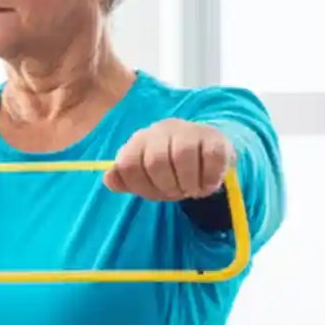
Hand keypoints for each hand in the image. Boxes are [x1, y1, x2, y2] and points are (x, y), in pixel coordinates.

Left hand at [104, 119, 232, 200]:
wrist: (206, 149)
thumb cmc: (170, 167)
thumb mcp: (145, 175)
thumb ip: (125, 179)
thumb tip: (109, 179)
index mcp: (139, 141)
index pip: (128, 165)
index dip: (141, 187)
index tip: (155, 194)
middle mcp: (160, 131)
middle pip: (155, 162)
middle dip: (167, 186)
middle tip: (178, 193)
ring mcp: (188, 131)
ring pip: (182, 156)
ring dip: (189, 183)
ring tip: (193, 190)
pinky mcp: (215, 137)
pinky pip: (211, 157)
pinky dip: (209, 178)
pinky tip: (208, 183)